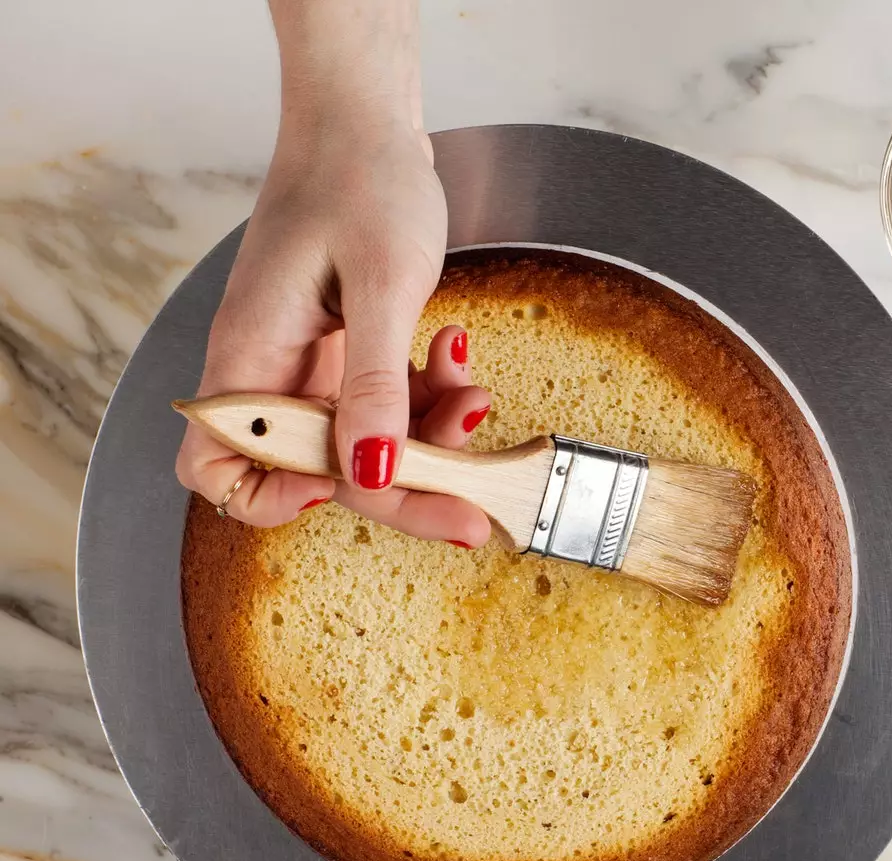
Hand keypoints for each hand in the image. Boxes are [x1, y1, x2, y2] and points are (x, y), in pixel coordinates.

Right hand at [174, 0, 489, 544]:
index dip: (273, 500)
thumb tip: (371, 470)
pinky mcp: (350, 352)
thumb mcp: (380, 284)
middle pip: (320, 470)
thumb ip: (376, 382)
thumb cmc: (360, 179)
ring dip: (430, 437)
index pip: (219, 469)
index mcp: (252, 356)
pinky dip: (432, 396)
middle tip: (472, 505)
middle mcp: (274, 370)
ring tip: (471, 394)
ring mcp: (313, 363)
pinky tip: (454, 354)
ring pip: (366, 443)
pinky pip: (391, 404)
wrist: (369, 122)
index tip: (346, 485)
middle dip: (401, 487)